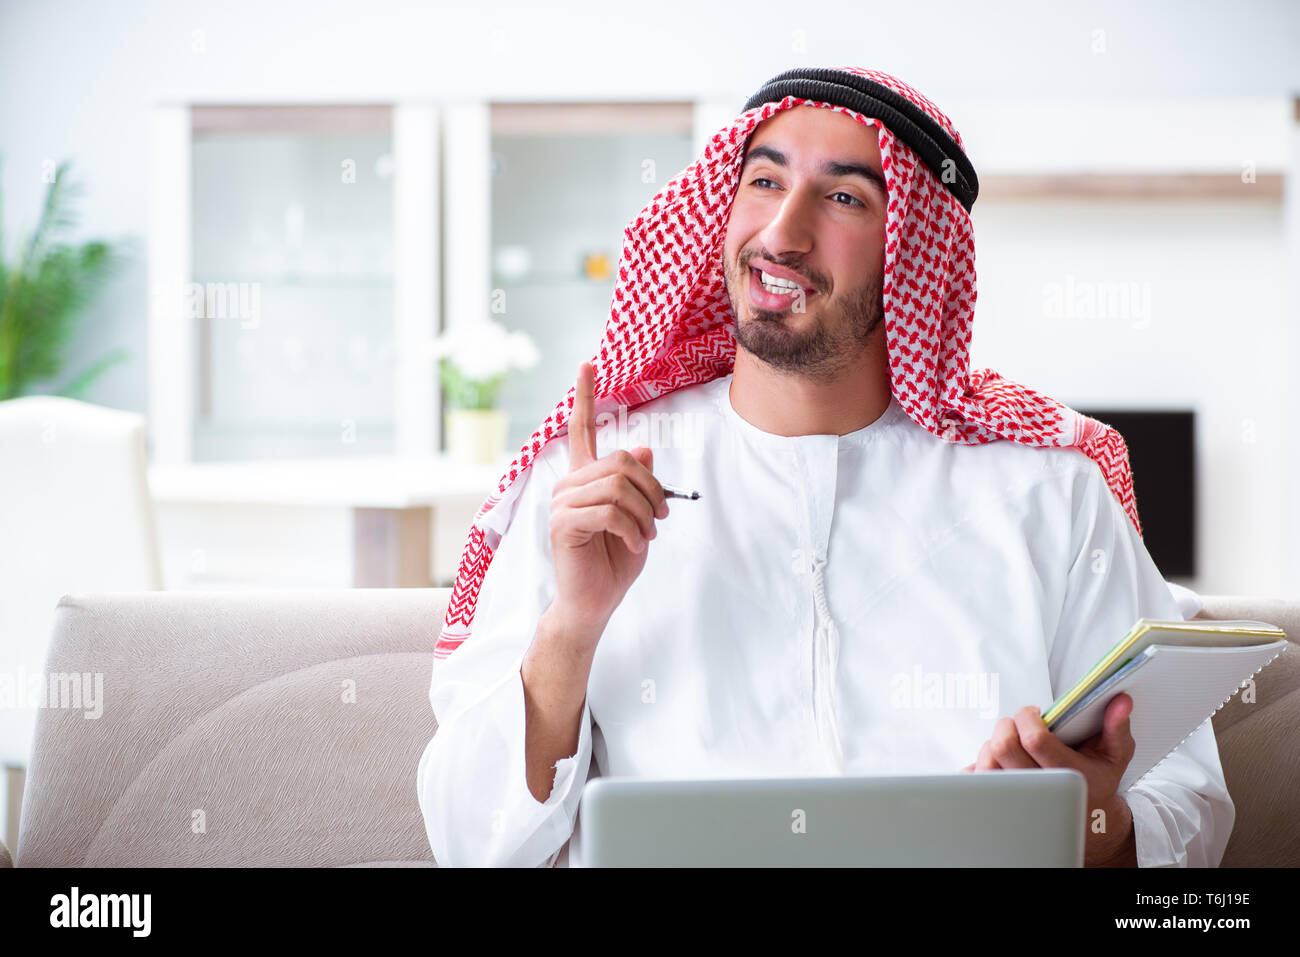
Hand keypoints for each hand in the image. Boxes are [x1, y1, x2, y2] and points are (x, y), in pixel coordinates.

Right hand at [548, 360, 668, 644]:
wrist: (595, 602)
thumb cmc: (614, 560)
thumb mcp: (638, 517)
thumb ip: (639, 484)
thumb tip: (643, 447)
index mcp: (585, 478)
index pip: (581, 429)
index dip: (584, 395)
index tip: (588, 363)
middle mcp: (569, 484)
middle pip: (621, 462)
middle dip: (651, 491)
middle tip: (659, 520)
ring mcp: (561, 503)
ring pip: (618, 486)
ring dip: (644, 515)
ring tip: (645, 536)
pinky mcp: (562, 524)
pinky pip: (608, 511)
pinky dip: (631, 529)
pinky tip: (633, 544)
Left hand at [960, 694, 1137, 864]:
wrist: (1087, 823)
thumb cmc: (1097, 781)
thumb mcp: (1115, 756)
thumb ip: (1117, 728)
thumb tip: (1120, 701)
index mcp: (1069, 775)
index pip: (1034, 739)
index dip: (1027, 717)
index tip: (1033, 713)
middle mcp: (1039, 791)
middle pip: (1003, 746)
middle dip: (1006, 726)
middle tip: (1018, 726)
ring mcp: (1014, 801)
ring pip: (986, 761)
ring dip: (994, 744)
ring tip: (1013, 746)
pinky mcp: (995, 805)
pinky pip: (974, 778)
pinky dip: (982, 763)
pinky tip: (1002, 762)